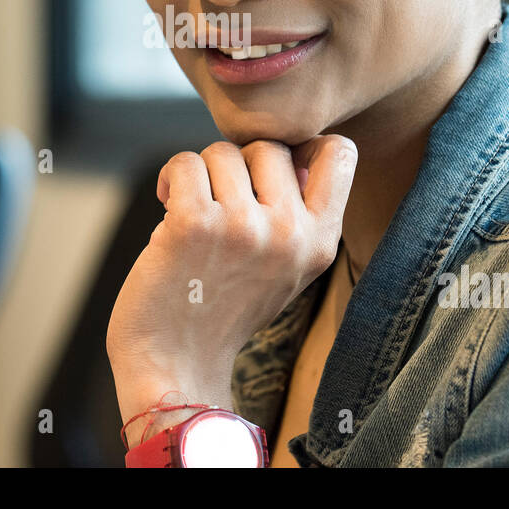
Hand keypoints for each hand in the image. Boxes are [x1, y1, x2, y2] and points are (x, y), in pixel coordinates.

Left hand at [106, 134, 357, 443]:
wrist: (174, 362)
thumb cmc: (225, 307)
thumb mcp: (285, 268)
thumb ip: (299, 214)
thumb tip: (295, 150)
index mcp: (320, 244)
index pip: (340, 153)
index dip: (304, 146)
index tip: (270, 172)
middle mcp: (289, 234)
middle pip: (270, 147)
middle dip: (239, 167)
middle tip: (221, 204)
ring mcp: (242, 227)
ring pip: (223, 152)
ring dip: (202, 176)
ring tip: (196, 215)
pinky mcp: (193, 223)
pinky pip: (184, 163)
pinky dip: (170, 179)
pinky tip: (167, 206)